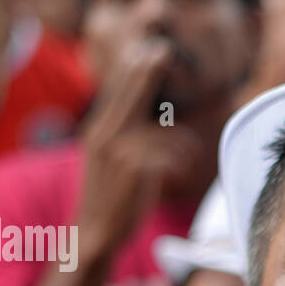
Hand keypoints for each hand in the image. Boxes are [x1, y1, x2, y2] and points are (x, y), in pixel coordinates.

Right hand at [75, 38, 203, 264]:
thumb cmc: (111, 200)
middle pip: (132, 97)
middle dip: (148, 73)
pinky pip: (169, 157)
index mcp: (98, 134)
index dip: (135, 72)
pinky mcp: (134, 171)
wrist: (94, 235)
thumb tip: (149, 124)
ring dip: (184, 148)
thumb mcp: (111, 163)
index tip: (150, 50)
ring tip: (190, 161)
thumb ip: (124, 140)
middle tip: (163, 51)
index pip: (119, 95)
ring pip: (162, 135)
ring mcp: (118, 153)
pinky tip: (180, 177)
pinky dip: (180, 165)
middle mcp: (104, 138)